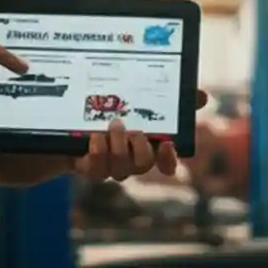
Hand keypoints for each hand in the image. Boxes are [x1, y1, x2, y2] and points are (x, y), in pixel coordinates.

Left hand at [73, 89, 209, 181]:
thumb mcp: (138, 98)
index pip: (166, 163)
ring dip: (118, 148)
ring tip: (112, 126)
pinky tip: (95, 136)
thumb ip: (171, 99)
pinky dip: (97, 153)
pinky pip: (95, 170)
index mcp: (145, 145)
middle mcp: (128, 159)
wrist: (64, 119)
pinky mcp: (86, 166)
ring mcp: (107, 165)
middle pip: (143, 166)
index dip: (169, 160)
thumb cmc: (109, 110)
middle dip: (141, 150)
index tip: (167, 145)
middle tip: (135, 131)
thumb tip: (203, 96)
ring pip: (119, 170)